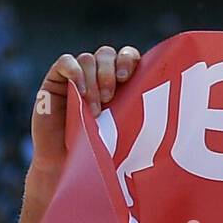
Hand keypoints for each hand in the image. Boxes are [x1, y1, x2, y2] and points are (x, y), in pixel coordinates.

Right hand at [27, 45, 141, 191]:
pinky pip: (65, 62)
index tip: (127, 78)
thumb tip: (167, 119)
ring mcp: (76, 77)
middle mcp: (98, 77)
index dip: (128, 60)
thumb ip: (137, 121)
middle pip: (107, 54)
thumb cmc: (98, 157)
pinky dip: (74, 72)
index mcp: (118, 86)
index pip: (127, 58)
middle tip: (109, 97)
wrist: (65, 168)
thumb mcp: (124, 138)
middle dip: (109, 71)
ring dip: (92, 80)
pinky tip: (79, 90)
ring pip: (88, 59)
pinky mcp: (55, 80)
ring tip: (93, 109)